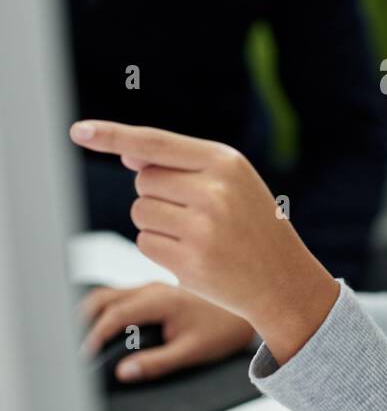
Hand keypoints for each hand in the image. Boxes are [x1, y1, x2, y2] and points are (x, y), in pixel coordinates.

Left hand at [69, 120, 339, 364]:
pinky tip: (193, 254)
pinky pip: (145, 243)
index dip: (113, 136)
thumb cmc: (252, 224)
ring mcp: (201, 228)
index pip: (155, 142)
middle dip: (157, 194)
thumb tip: (128, 155)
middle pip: (144, 179)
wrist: (284, 279)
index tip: (79, 132)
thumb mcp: (231, 182)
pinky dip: (160, 248)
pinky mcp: (189, 262)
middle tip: (195, 212)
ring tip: (196, 233)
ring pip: (140, 212)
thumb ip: (182, 164)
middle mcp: (213, 191)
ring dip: (156, 223)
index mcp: (225, 162)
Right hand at [82, 283, 255, 381]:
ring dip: (94, 313)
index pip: (115, 314)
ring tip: (83, 338)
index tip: (83, 354)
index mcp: (160, 300)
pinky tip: (107, 330)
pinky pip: (123, 297)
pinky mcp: (157, 293)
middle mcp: (153, 289)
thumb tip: (123, 372)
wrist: (252, 304)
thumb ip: (156, 363)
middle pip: (104, 297)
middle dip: (83, 319)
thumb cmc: (224, 329)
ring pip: (111, 294)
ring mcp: (154, 288)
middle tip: (73, 345)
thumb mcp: (192, 352)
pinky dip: (108, 311)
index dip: (95, 334)